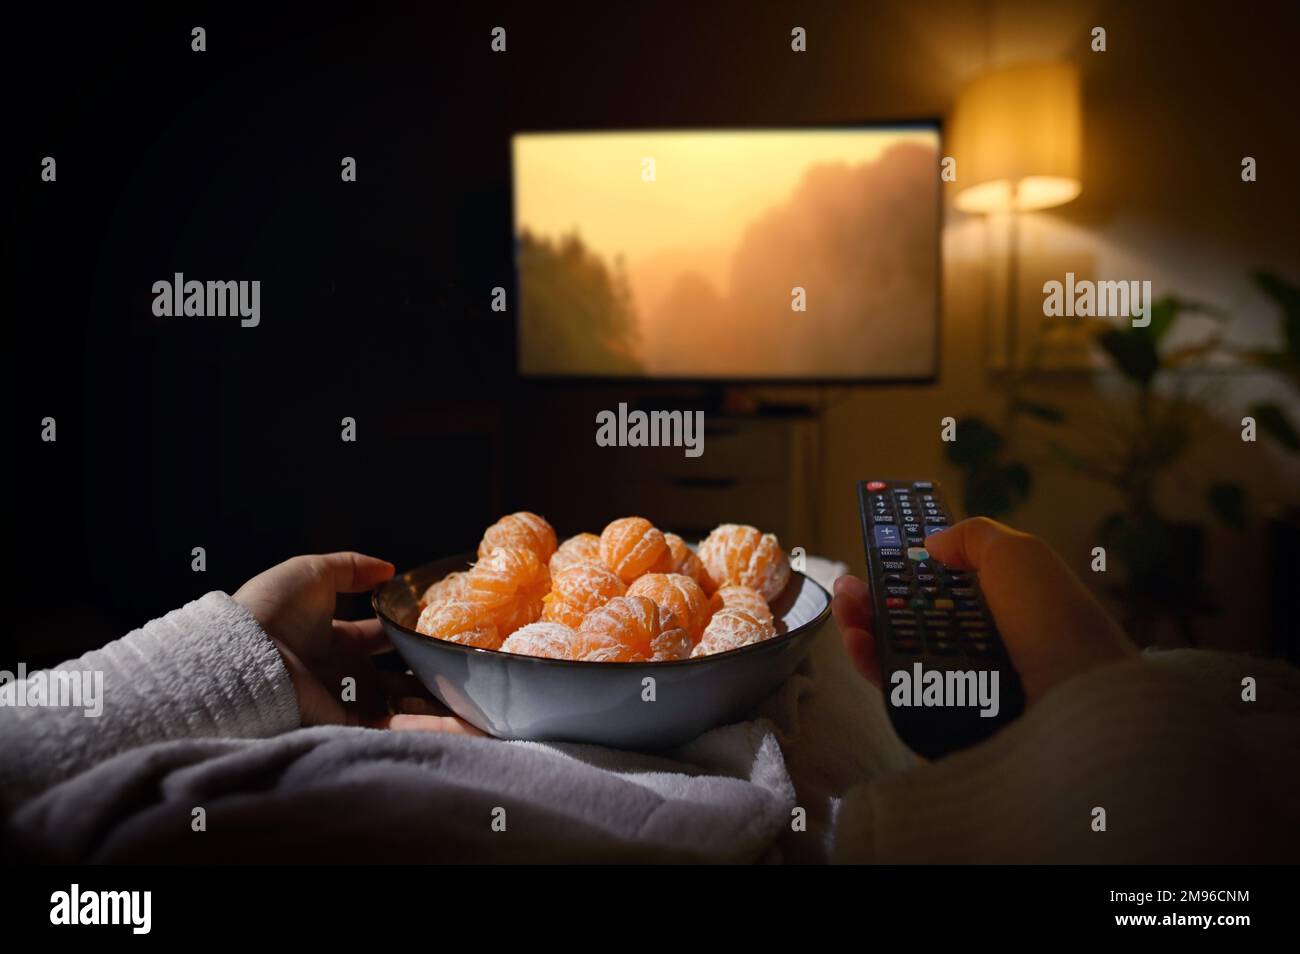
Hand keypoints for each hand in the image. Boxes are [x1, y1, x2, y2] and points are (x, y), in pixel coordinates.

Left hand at [234, 552, 480, 734]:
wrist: (242, 651)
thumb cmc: (270, 608)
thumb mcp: (313, 572)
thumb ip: (352, 566)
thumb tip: (389, 569)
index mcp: (336, 639)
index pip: (383, 638)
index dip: (410, 633)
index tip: (444, 629)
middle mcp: (346, 673)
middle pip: (398, 678)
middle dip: (430, 676)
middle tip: (468, 672)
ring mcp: (349, 700)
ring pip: (404, 708)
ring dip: (441, 709)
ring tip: (482, 707)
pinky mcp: (349, 724)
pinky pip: (396, 730)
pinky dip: (430, 729)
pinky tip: (466, 725)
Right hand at [832, 517, 1137, 704]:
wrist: (1075, 701)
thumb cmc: (1056, 623)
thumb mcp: (1018, 554)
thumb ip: (974, 536)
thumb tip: (932, 541)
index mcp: (1002, 610)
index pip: (945, 588)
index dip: (910, 572)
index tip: (880, 557)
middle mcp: (981, 646)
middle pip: (912, 620)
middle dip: (876, 598)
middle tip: (851, 582)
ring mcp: (960, 683)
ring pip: (897, 652)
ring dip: (863, 624)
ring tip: (846, 605)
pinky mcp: (942, 716)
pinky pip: (896, 686)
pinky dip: (870, 660)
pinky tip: (857, 639)